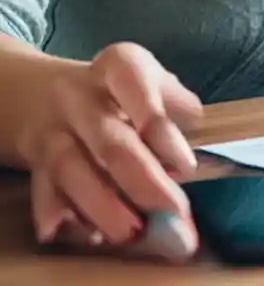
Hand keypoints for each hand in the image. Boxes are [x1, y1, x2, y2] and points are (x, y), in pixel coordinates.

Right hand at [17, 42, 202, 258]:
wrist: (49, 94)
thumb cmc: (123, 94)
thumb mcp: (154, 84)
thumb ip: (178, 111)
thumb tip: (191, 150)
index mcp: (118, 67)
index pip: (134, 84)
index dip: (159, 125)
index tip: (186, 165)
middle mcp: (79, 94)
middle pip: (109, 139)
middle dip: (141, 179)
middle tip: (170, 210)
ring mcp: (52, 128)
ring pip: (71, 168)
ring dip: (102, 205)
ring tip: (131, 232)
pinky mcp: (35, 162)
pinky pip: (43, 190)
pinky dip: (62, 214)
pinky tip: (87, 234)